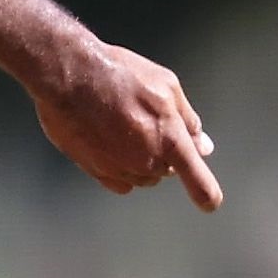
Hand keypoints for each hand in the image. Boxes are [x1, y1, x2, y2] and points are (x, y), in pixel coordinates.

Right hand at [31, 40, 223, 211]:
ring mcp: (120, 169)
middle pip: (167, 170)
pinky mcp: (96, 172)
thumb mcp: (166, 84)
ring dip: (141, 158)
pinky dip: (121, 167)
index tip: (210, 203)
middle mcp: (146, 160)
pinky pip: (121, 181)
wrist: (68, 75)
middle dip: (164, 151)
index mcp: (169, 139)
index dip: (207, 194)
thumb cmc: (118, 73)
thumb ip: (187, 119)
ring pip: (143, 175)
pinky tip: (109, 140)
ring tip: (121, 123)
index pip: (198, 181)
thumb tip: (202, 146)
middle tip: (144, 119)